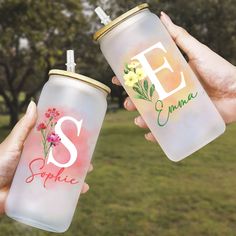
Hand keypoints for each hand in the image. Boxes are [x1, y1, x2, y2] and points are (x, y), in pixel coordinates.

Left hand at [0, 101, 91, 213]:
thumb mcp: (13, 143)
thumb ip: (24, 127)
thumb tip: (33, 104)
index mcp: (36, 148)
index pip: (56, 142)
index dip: (69, 140)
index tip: (82, 136)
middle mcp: (42, 161)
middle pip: (64, 158)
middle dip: (78, 158)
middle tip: (89, 158)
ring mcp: (42, 176)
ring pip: (65, 173)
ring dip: (78, 174)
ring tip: (87, 173)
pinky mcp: (41, 190)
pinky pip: (59, 190)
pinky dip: (72, 191)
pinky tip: (81, 190)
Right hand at [112, 11, 235, 141]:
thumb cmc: (220, 70)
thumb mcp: (196, 51)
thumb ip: (179, 37)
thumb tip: (162, 17)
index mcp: (169, 76)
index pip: (145, 78)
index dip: (130, 79)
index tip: (118, 80)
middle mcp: (170, 92)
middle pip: (145, 98)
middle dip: (133, 102)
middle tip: (128, 104)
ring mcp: (176, 107)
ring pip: (152, 115)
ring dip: (141, 119)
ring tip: (139, 120)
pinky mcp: (184, 121)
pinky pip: (166, 130)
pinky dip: (156, 134)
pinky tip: (150, 134)